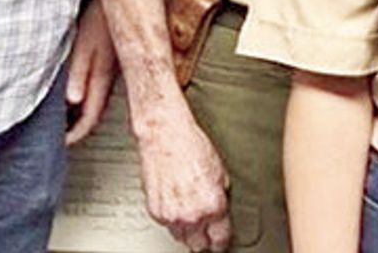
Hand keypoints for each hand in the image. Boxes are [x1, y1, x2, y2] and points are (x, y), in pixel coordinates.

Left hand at [65, 0, 117, 144]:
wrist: (120, 0)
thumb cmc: (99, 19)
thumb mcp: (84, 46)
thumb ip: (79, 74)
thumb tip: (72, 101)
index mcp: (103, 80)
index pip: (89, 119)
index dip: (74, 135)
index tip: (60, 143)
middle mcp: (110, 80)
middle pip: (95, 114)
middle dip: (77, 128)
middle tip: (60, 134)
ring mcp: (114, 73)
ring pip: (98, 103)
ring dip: (82, 114)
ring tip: (64, 118)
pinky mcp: (113, 64)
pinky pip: (99, 90)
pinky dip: (86, 98)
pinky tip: (76, 94)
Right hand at [134, 101, 232, 251]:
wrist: (165, 137)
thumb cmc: (192, 147)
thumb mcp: (221, 172)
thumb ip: (221, 198)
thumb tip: (221, 211)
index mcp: (212, 206)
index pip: (219, 240)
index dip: (222, 242)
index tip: (222, 242)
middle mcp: (191, 215)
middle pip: (198, 247)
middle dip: (204, 240)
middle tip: (208, 232)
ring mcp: (171, 216)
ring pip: (181, 238)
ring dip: (188, 231)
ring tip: (192, 213)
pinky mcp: (155, 213)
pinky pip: (168, 225)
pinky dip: (173, 219)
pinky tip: (178, 203)